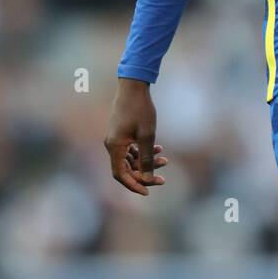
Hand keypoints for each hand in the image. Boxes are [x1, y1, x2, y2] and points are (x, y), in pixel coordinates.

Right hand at [104, 79, 169, 195]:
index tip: (148, 193)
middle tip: (163, 179)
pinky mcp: (121, 134)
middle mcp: (112, 145)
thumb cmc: (140, 109)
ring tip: (165, 160)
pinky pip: (130, 150)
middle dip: (144, 175)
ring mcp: (115, 139)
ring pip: (130, 160)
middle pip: (126, 170)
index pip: (120, 175)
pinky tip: (159, 149)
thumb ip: (146, 158)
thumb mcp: (147, 135)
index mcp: (114, 146)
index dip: (133, 185)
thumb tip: (147, 178)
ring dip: (146, 163)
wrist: (133, 86)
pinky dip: (143, 153)